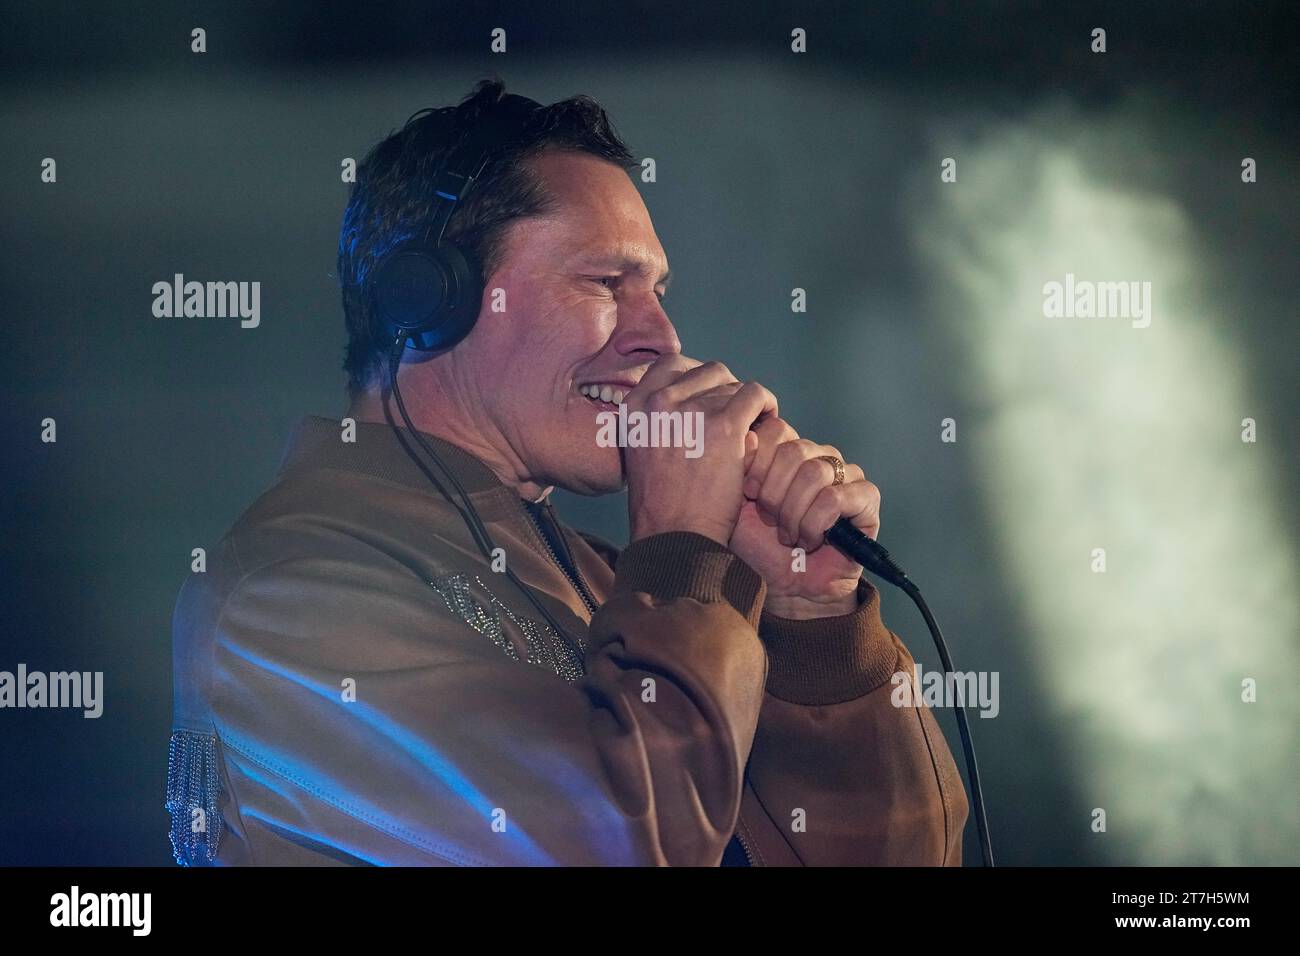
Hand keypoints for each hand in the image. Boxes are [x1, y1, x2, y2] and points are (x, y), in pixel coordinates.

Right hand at [623, 355, 777, 544]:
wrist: (674, 535)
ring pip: (732, 386)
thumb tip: (696, 396)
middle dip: (724, 391)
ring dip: (745, 404)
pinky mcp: (724, 425)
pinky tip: (769, 420)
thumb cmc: (662, 503)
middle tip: (735, 415)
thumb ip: (660, 419)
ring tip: (751, 425)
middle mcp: (658, 401)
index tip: (710, 395)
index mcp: (634, 406)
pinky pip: (755, 395)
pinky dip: (767, 405)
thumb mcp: (643, 449)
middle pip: (706, 372)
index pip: (670, 364)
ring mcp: (691, 411)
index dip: (697, 377)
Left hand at [729, 417, 880, 618]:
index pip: (776, 429)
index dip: (758, 462)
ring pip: (815, 473)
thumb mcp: (736, 502)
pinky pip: (837, 497)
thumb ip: (738, 464)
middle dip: (774, 492)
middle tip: (769, 519)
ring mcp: (845, 474)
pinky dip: (815, 523)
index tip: (747, 493)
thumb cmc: (757, 545)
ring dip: (793, 512)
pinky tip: (808, 541)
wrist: (782, 586)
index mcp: (787, 450)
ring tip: (787, 536)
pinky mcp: (866, 498)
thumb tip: (747, 434)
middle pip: (794, 450)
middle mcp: (818, 456)